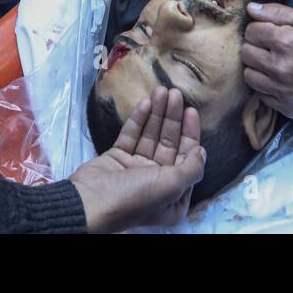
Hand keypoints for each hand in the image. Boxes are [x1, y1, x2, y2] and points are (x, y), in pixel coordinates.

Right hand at [68, 86, 205, 232]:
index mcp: (173, 195)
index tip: (191, 111)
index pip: (187, 159)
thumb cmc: (135, 196)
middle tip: (175, 93)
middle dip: (173, 118)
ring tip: (161, 90)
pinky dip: (138, 120)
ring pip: (150, 137)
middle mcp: (156, 182)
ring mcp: (135, 169)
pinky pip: (131, 136)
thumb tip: (202, 152)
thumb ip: (192, 168)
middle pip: (168, 144)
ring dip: (156, 113)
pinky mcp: (117, 158)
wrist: (90, 201)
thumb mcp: (172, 186)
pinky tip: (145, 102)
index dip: (190, 133)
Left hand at [241, 3, 292, 120]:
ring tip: (273, 65)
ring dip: (257, 68)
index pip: (251, 31)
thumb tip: (250, 8)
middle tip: (272, 48)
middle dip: (256, 47)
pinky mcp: (285, 107)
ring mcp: (280, 90)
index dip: (260, 29)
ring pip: (249, 76)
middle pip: (246, 53)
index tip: (270, 33)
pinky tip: (280, 82)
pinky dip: (266, 87)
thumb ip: (279, 13)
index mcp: (283, 42)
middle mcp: (277, 67)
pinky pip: (261, 96)